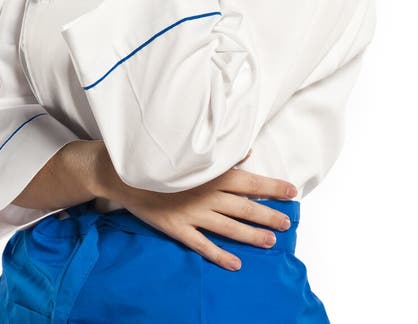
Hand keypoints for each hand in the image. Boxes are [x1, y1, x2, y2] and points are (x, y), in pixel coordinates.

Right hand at [93, 146, 297, 271]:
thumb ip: (222, 157)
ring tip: (271, 242)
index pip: (251, 182)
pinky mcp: (177, 229)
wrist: (125, 173)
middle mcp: (207, 195)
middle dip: (269, 215)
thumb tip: (247, 153)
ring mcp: (193, 214)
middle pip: (245, 208)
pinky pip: (203, 245)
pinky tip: (236, 264)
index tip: (293, 191)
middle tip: (286, 222)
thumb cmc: (161, 158)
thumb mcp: (192, 153)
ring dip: (252, 236)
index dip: (273, 187)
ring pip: (230, 228)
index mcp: (213, 174)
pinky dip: (220, 255)